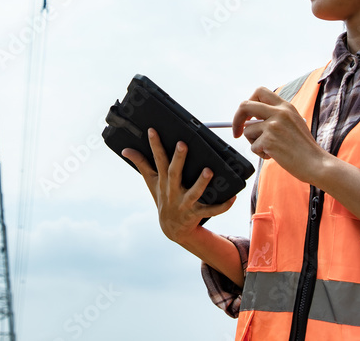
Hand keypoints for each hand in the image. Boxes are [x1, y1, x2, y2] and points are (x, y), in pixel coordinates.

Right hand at [122, 128, 234, 245]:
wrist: (172, 229)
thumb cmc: (163, 198)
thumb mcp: (151, 183)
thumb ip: (141, 164)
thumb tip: (126, 150)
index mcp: (162, 181)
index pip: (157, 161)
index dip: (155, 146)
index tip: (153, 130)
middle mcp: (172, 191)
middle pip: (174, 174)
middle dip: (178, 159)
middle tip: (182, 144)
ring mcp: (184, 203)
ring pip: (194, 193)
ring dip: (201, 183)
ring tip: (209, 171)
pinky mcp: (196, 214)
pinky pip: (211, 210)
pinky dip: (222, 206)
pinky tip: (232, 197)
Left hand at [232, 86, 328, 183]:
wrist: (316, 164)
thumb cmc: (304, 148)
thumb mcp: (293, 123)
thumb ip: (275, 117)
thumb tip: (250, 120)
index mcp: (285, 106)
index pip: (260, 92)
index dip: (249, 102)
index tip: (247, 116)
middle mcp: (279, 112)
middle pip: (245, 105)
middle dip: (236, 119)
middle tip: (236, 131)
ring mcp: (273, 125)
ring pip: (248, 131)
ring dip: (254, 143)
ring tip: (271, 149)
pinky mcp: (269, 140)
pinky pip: (253, 146)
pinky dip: (261, 154)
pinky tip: (275, 156)